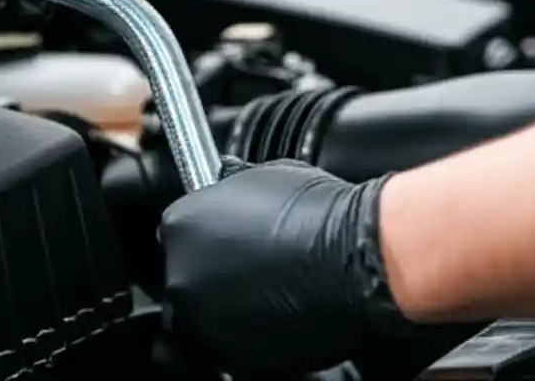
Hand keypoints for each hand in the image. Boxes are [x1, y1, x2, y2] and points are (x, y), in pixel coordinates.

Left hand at [160, 158, 407, 372]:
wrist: (357, 257)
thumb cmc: (320, 214)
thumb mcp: (262, 177)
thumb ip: (231, 194)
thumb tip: (231, 197)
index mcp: (180, 226)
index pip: (177, 235)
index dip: (205, 239)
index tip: (225, 242)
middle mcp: (182, 278)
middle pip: (184, 281)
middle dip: (211, 277)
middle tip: (249, 271)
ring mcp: (205, 323)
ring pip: (204, 320)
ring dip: (226, 309)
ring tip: (266, 295)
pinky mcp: (235, 357)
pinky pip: (233, 347)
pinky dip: (250, 336)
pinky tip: (278, 315)